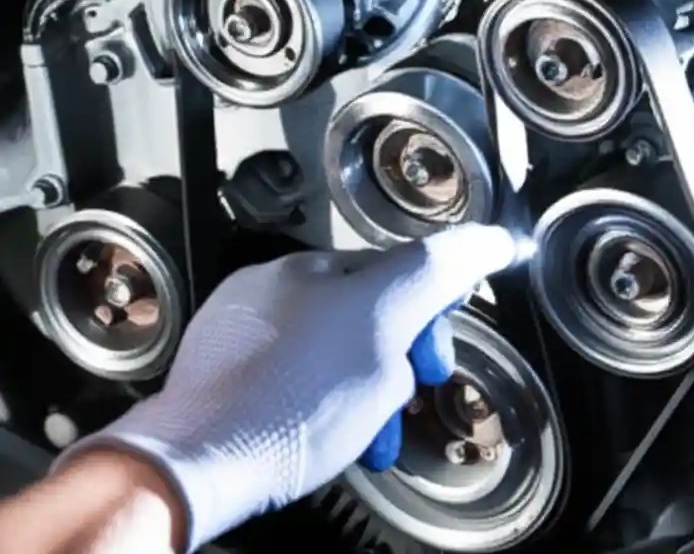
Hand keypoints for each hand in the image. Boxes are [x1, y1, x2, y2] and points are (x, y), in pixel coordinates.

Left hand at [61, 224, 517, 550]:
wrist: (201, 463)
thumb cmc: (294, 397)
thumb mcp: (386, 322)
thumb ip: (437, 270)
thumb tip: (486, 236)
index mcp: (309, 267)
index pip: (395, 269)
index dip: (433, 310)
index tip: (439, 355)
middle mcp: (271, 292)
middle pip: (366, 317)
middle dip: (399, 360)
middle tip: (411, 396)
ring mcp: (242, 338)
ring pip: (333, 357)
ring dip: (367, 394)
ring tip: (373, 436)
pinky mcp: (224, 385)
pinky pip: (295, 386)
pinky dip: (323, 408)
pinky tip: (330, 436)